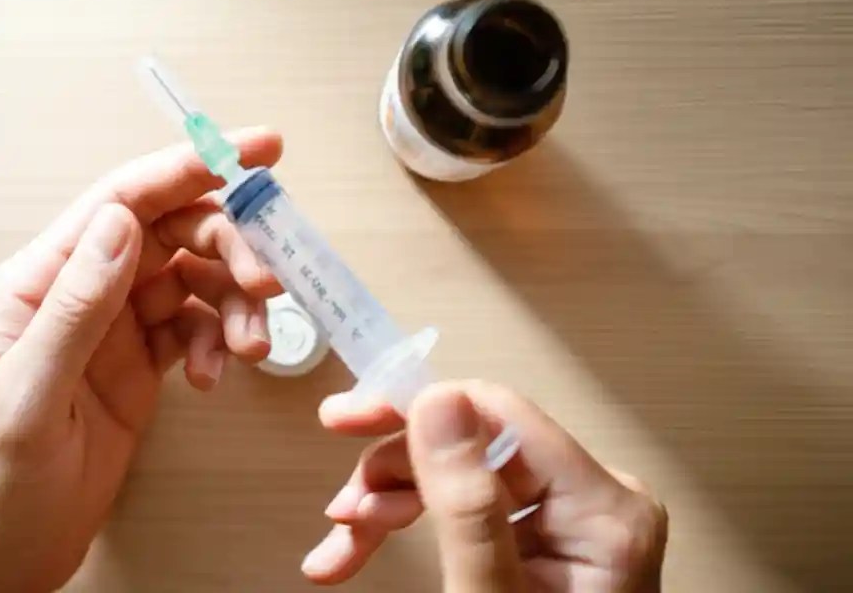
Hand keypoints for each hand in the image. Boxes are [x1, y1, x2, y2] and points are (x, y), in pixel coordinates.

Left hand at [0, 129, 283, 592]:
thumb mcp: (27, 398)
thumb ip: (74, 309)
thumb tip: (119, 221)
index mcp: (40, 281)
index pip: (122, 200)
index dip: (188, 165)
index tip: (256, 149)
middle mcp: (80, 293)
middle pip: (169, 234)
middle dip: (227, 246)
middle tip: (267, 285)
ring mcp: (112, 330)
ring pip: (191, 280)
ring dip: (232, 302)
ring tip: (252, 347)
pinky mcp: (137, 367)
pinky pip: (194, 329)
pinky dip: (219, 343)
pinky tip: (217, 377)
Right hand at [303, 381, 667, 591]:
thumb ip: (468, 504)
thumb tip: (439, 401)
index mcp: (605, 508)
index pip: (498, 414)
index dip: (413, 408)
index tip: (347, 419)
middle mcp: (596, 500)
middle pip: (470, 447)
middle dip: (393, 478)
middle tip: (341, 510)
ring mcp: (573, 520)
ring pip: (456, 475)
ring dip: (389, 503)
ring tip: (343, 543)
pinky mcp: (548, 538)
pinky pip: (467, 506)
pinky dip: (411, 524)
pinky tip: (362, 545)